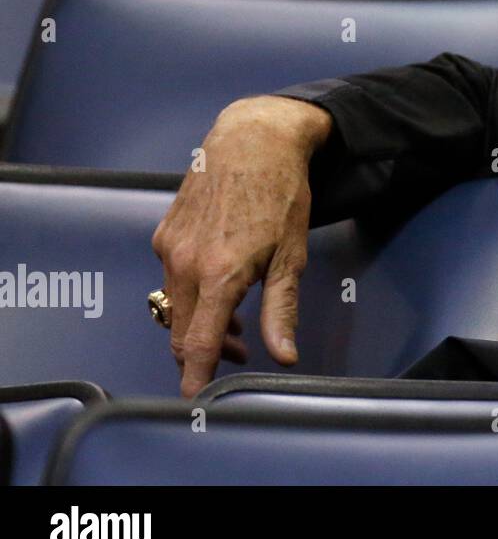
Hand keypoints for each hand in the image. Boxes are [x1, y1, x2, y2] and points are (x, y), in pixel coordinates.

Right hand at [151, 96, 332, 397]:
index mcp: (219, 275)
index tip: (194, 397)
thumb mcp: (291, 256)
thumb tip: (285, 355)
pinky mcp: (163, 232)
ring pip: (175, 306)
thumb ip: (281, 311)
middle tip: (240, 354)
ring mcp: (169, 247)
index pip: (199, 343)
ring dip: (200, 322)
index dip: (197, 375)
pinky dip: (191, 292)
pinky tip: (219, 282)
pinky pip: (171, 277)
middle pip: (182, 331)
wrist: (252, 141)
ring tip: (237, 322)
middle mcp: (185, 264)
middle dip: (206, 352)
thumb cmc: (280, 195)